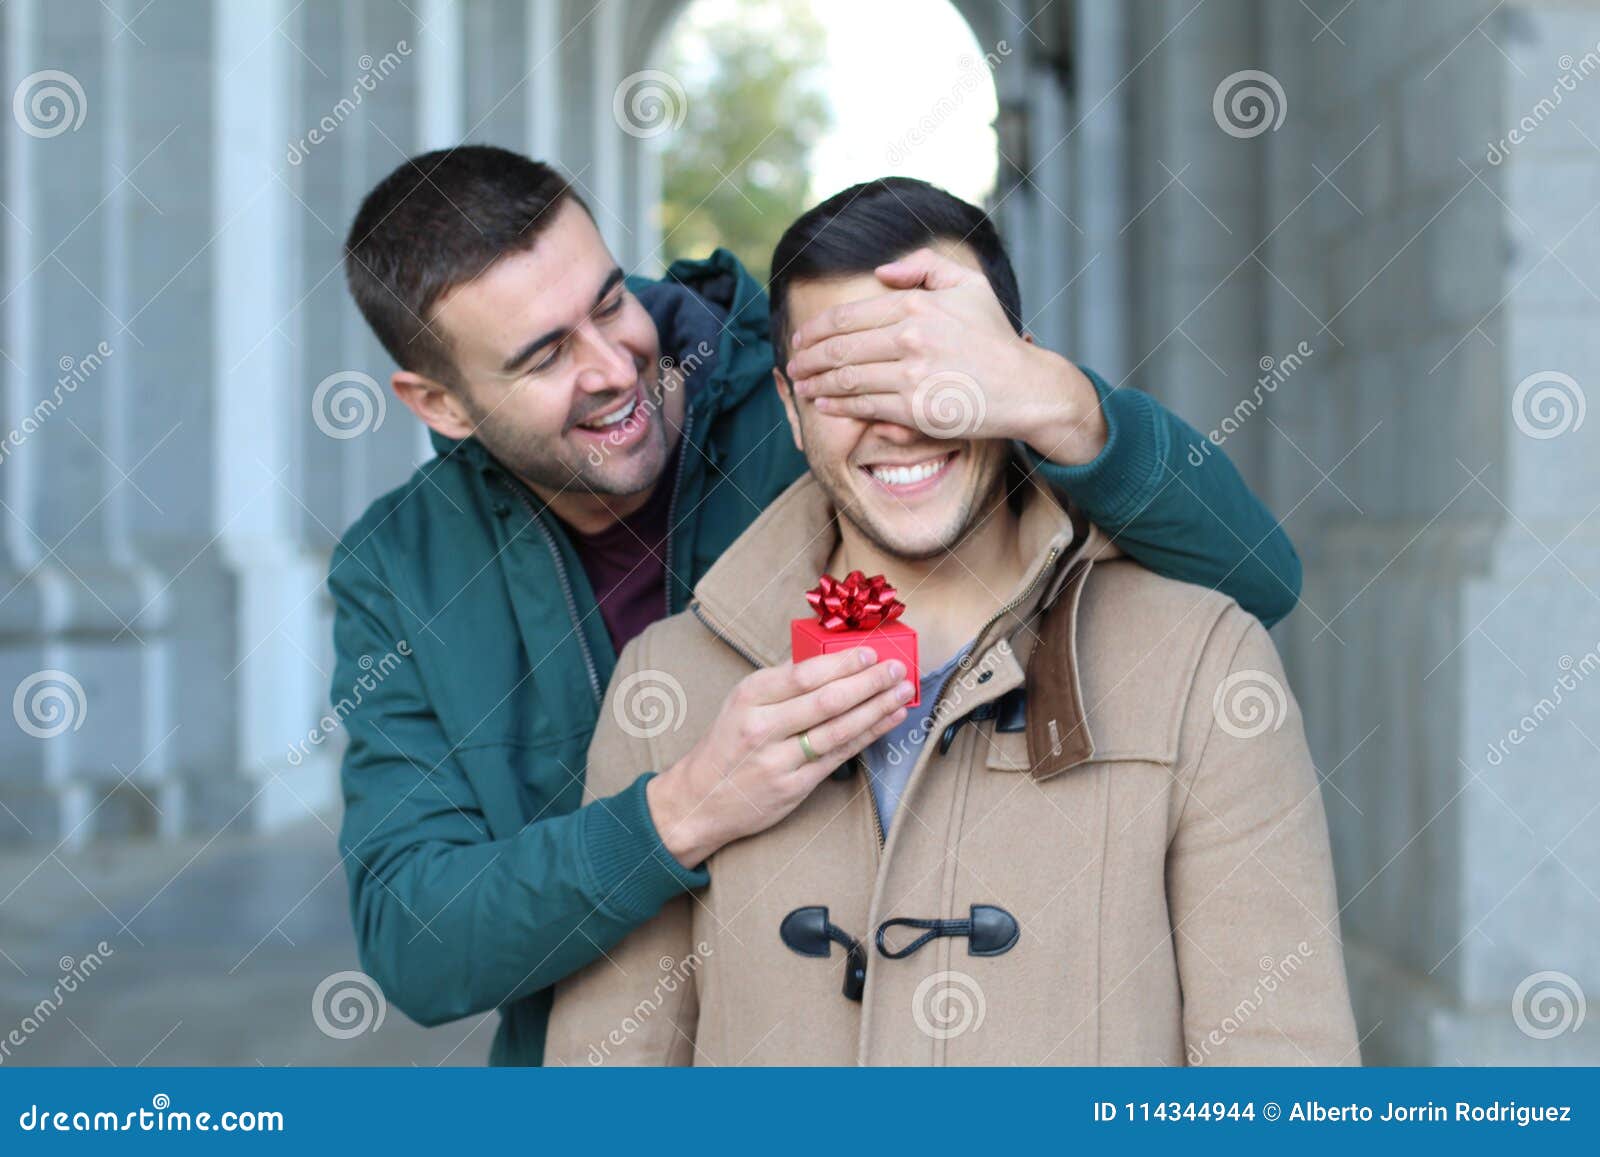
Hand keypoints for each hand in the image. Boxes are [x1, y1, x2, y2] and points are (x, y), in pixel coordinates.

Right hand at [646, 647, 913, 866]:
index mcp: (749, 697)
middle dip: (869, 682)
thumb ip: (781, 680)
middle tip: (898, 669)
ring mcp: (778, 760)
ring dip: (876, 708)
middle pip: (827, 701)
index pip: (804, 674)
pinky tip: (888, 720)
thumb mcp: (741, 702)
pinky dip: (868, 735)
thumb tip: (826, 655)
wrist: (701, 799)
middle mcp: (762, 727)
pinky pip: (838, 756)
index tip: (870, 652)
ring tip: (902, 693)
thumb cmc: (728, 744)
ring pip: (838, 729)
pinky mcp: (793, 787)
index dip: (842, 663)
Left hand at [784, 247, 1108, 465]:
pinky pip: (864, 406)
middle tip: (792, 365)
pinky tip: (823, 402)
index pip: (849, 317)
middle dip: (807, 357)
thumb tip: (882, 271)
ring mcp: (912, 375)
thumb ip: (924, 267)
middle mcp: (911, 337)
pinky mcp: (916, 409)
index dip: (816, 329)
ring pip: (847, 378)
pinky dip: (837, 404)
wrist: (1025, 387)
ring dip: (815, 382)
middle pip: (840, 348)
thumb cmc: (995, 338)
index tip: (801, 338)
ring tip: (800, 385)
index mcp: (917, 305)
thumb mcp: (969, 285)